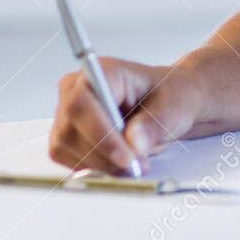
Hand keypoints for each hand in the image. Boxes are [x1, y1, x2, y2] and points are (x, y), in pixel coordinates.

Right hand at [49, 59, 203, 173]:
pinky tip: (120, 162)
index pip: (81, 104)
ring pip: (67, 149)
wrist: (168, 104)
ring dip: (102, 164)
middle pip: (69, 131)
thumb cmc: (169, 95)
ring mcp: (68, 113)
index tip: (126, 156)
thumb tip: (134, 143)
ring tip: (134, 162)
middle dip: (104, 155)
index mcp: (101, 72)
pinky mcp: (68, 137)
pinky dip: (97, 168)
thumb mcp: (172, 106)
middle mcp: (77, 90)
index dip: (99, 134)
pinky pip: (72, 160)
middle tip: (137, 164)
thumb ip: (153, 124)